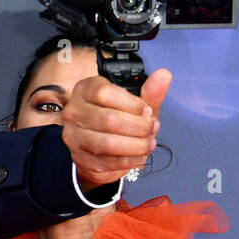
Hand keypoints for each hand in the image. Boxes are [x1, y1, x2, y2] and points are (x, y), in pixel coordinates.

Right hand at [61, 68, 170, 189]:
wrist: (103, 148)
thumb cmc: (119, 119)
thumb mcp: (136, 104)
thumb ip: (150, 91)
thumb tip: (164, 75)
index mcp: (86, 90)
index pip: (105, 93)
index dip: (132, 104)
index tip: (148, 111)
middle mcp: (74, 111)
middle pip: (108, 120)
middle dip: (139, 127)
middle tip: (153, 128)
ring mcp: (74, 136)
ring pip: (108, 143)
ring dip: (136, 146)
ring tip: (149, 143)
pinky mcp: (80, 158)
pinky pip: (108, 162)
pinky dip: (130, 160)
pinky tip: (139, 156)